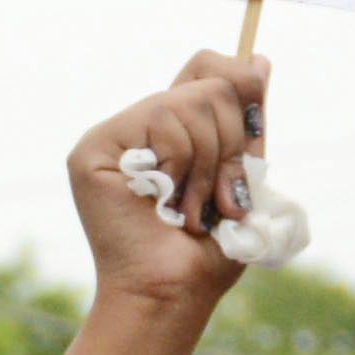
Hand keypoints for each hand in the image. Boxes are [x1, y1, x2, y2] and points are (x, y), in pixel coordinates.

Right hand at [63, 51, 276, 323]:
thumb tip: (259, 60)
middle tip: (223, 199)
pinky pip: (164, 116)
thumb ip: (247, 123)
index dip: (240, 85)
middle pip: (210, 82)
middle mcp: (142, 126)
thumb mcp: (243, 180)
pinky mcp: (94, 147)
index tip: (253, 133)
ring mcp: (116, 135)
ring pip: (190, 101)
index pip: (209, 69)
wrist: (172, 294)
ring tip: (192, 210)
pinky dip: (182, 163)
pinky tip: (166, 201)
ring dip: (210, 165)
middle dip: (233, 144)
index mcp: (175, 131)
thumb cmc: (207, 254)